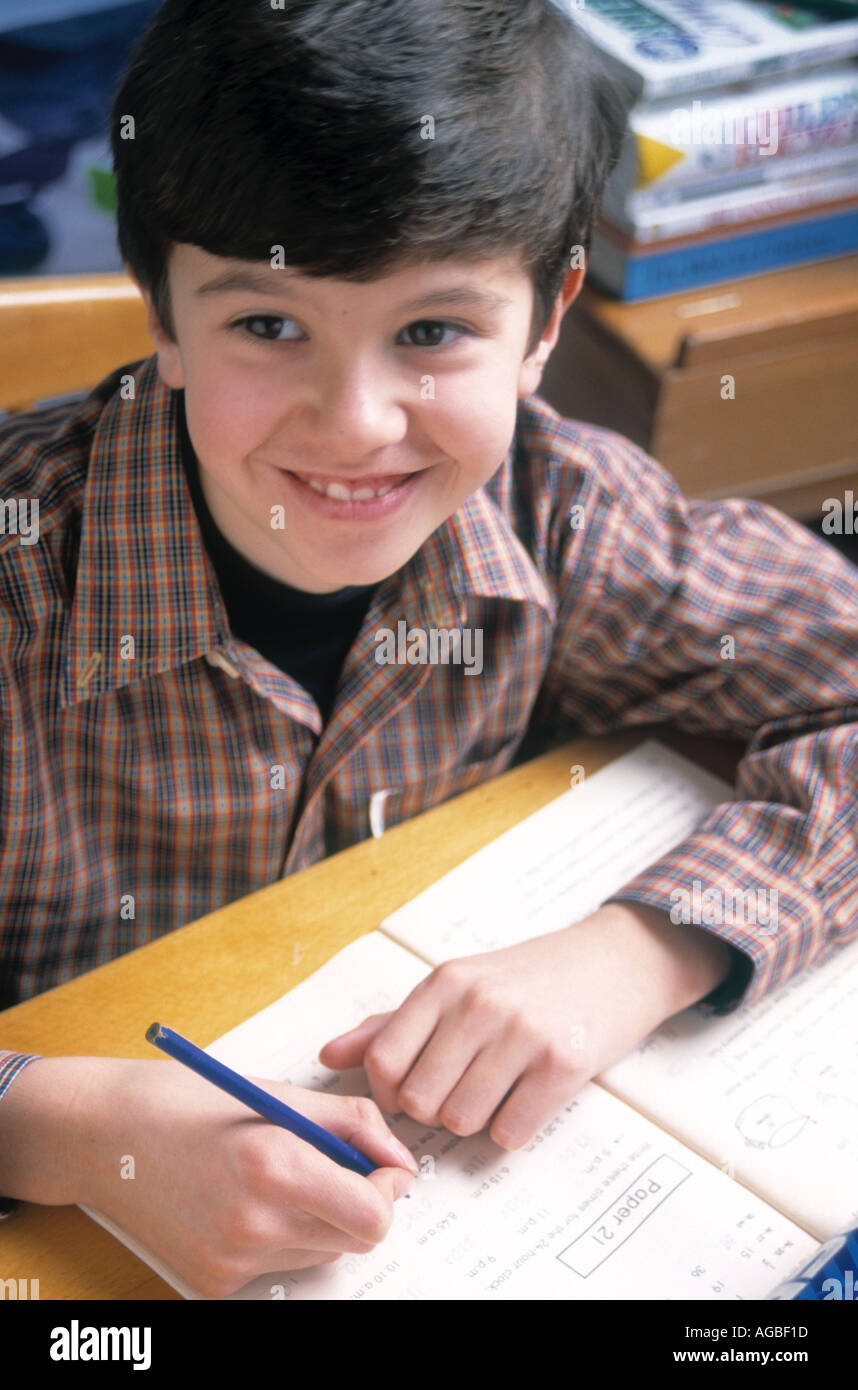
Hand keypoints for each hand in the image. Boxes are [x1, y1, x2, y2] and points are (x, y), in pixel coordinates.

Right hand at [0, 1056, 417, 1297]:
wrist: (101, 1135)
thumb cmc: (186, 1102)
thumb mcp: (278, 1093)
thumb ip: (351, 1122)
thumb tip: (397, 1155)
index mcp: (275, 1165)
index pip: (375, 1215)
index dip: (389, 1188)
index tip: (380, 1165)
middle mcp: (255, 1223)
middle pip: (354, 1239)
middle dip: (358, 1201)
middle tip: (331, 1164)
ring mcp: (231, 1261)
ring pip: (319, 1253)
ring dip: (318, 1218)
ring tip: (275, 1175)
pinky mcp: (213, 1282)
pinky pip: (276, 1267)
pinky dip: (277, 1236)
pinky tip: (242, 1200)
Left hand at [319, 903, 731, 1149]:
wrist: (615, 961)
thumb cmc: (530, 978)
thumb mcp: (458, 984)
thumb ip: (392, 1023)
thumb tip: (328, 1055)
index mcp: (445, 982)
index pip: (382, 1061)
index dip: (387, 1093)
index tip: (410, 1090)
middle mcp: (479, 1004)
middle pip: (418, 1100)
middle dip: (434, 1110)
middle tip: (462, 1088)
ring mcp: (522, 1033)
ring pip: (461, 1121)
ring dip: (474, 1121)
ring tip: (496, 1089)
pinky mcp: (562, 1064)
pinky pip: (510, 1132)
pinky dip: (512, 1128)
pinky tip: (526, 1097)